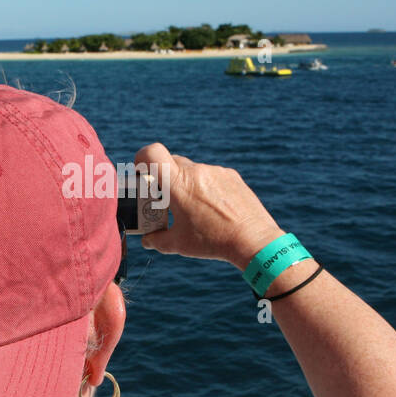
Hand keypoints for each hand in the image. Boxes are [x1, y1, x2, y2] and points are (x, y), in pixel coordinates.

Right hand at [134, 143, 282, 267]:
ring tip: (195, 210)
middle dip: (165, 179)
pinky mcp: (232, 176)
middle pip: (172, 163)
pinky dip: (207, 188)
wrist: (253, 240)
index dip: (142, 158)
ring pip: (193, 171)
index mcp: (178, 184)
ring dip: (188, 186)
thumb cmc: (213, 242)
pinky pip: (212, 176)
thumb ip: (156, 240)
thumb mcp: (178, 244)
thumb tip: (147, 240)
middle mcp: (197, 171)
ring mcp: (216, 172)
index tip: (143, 174)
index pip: (152, 152)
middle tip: (166, 200)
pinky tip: (214, 209)